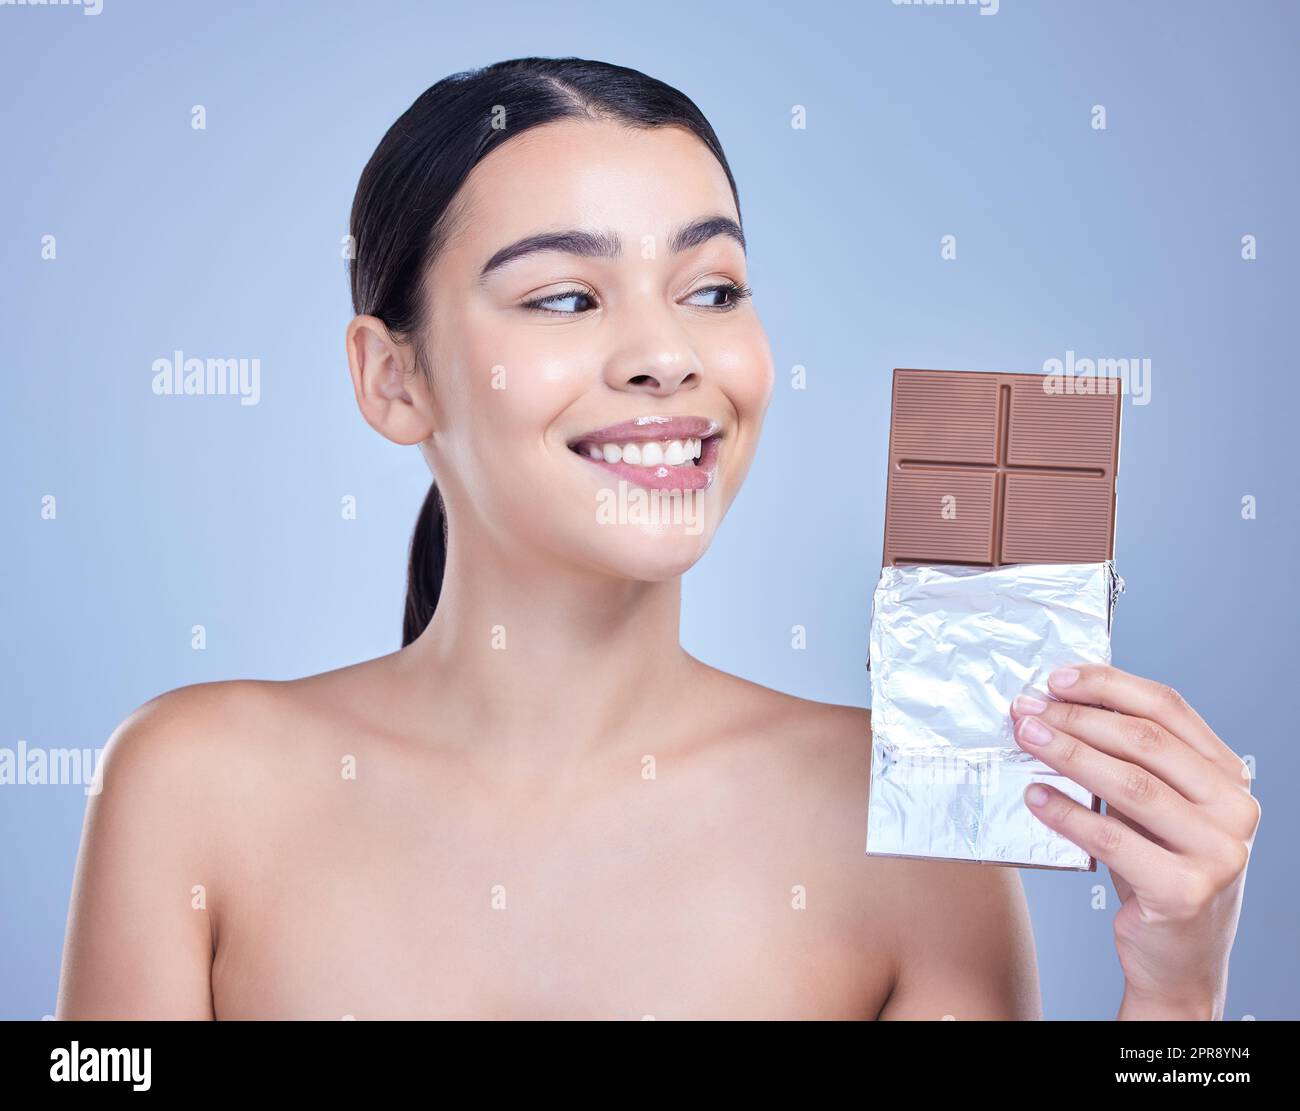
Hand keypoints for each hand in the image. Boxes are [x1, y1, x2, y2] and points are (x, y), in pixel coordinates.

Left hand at [1009, 664, 1259, 1020]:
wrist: (1177, 958)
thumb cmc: (1158, 870)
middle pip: (1145, 742)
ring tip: (1026, 739)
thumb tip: (1058, 705)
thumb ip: (1129, 762)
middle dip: (1077, 718)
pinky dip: (1067, 814)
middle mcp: (1234, 810)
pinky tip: (1035, 797)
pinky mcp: (1186, 892)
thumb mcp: (1154, 809)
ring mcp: (1218, 853)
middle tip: (1027, 710)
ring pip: (1130, 785)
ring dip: (1068, 755)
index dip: (1109, 685)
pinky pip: (1112, 839)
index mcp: (1229, 777)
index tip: (1057, 678)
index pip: (1168, 709)